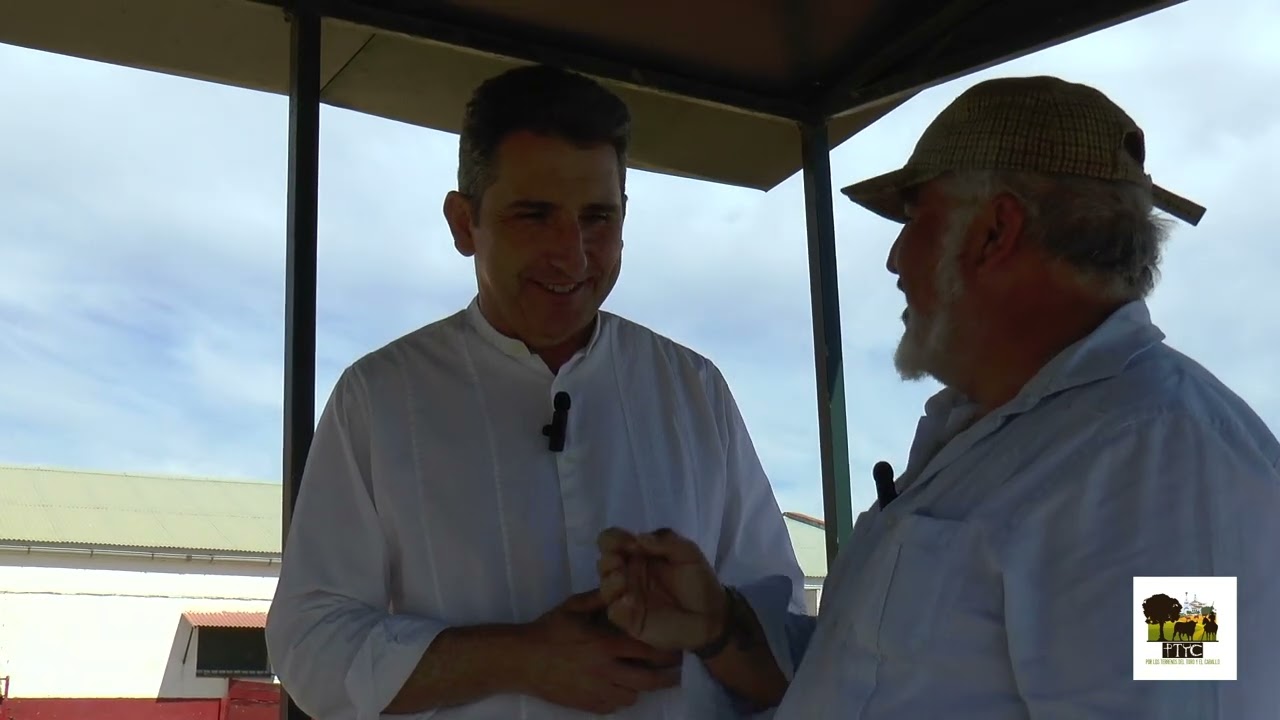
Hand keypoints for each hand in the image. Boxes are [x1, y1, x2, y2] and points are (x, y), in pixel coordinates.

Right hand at [515, 589, 681, 713]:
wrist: (521, 660)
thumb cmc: (548, 630)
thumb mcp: (573, 607)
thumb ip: (599, 598)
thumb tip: (621, 585)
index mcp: (604, 644)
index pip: (646, 651)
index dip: (666, 651)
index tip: (678, 649)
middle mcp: (604, 670)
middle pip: (647, 680)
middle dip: (667, 678)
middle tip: (677, 673)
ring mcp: (595, 691)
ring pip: (631, 697)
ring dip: (640, 688)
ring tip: (643, 678)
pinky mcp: (586, 705)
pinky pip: (613, 707)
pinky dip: (620, 699)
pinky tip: (618, 688)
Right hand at [596, 527, 726, 651]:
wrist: (712, 616)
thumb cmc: (699, 582)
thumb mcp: (688, 552)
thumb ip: (665, 540)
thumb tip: (638, 537)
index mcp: (639, 555)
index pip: (612, 542)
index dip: (613, 539)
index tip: (628, 543)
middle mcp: (629, 575)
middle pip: (603, 563)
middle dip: (607, 559)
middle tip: (619, 562)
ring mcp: (628, 598)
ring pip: (604, 588)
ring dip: (608, 581)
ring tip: (622, 580)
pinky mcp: (631, 620)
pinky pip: (614, 612)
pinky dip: (617, 605)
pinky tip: (630, 601)